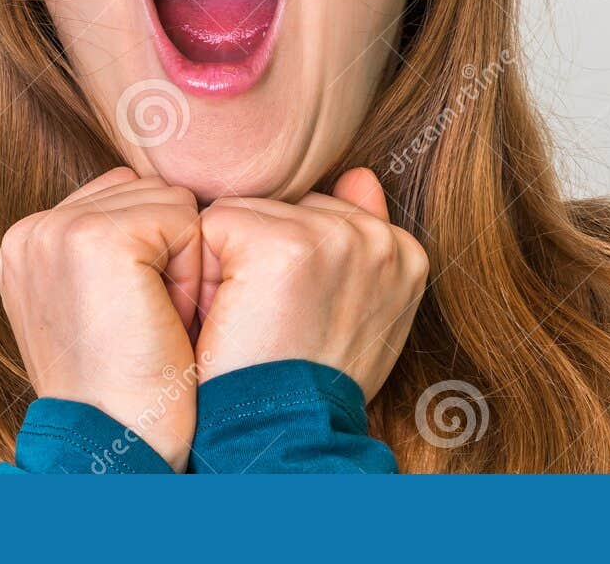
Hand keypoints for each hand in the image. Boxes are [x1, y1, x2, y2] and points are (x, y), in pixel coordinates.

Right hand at [0, 168, 199, 470]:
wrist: (116, 446)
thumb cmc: (124, 389)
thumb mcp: (94, 309)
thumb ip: (104, 250)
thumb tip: (148, 198)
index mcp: (25, 244)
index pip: (121, 195)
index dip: (151, 251)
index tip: (132, 317)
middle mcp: (30, 230)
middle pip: (145, 190)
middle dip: (166, 251)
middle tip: (146, 323)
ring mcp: (57, 230)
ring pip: (167, 199)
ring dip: (180, 261)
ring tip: (153, 322)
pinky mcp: (96, 238)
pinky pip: (183, 216)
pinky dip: (190, 270)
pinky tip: (164, 319)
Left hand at [195, 168, 428, 399]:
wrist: (284, 435)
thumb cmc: (313, 383)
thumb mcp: (359, 315)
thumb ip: (363, 239)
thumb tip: (359, 174)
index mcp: (403, 251)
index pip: (321, 213)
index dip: (292, 265)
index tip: (298, 317)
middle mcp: (377, 238)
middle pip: (284, 206)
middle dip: (262, 254)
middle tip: (271, 322)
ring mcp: (333, 237)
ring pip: (247, 212)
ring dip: (231, 261)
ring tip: (251, 320)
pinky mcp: (282, 245)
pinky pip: (215, 223)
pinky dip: (206, 269)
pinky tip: (230, 314)